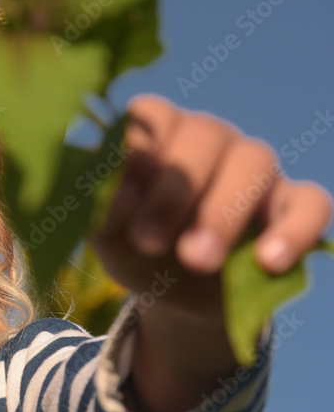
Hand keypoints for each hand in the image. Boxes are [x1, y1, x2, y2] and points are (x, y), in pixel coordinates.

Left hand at [88, 94, 331, 411]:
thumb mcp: (107, 234)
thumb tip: (100, 194)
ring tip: (197, 261)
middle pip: (203, 136)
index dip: (136, 153)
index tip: (120, 200)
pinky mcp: (293, 204)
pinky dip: (294, 230)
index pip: (150, 116)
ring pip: (255, 162)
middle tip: (149, 242)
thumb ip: (99, 210)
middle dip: (173, 193)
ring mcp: (255, 167)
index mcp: (157, 133)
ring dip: (223, 212)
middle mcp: (208, 138)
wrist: (174, 294)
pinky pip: (312, 202)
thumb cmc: (134, 246)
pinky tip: (268, 262)